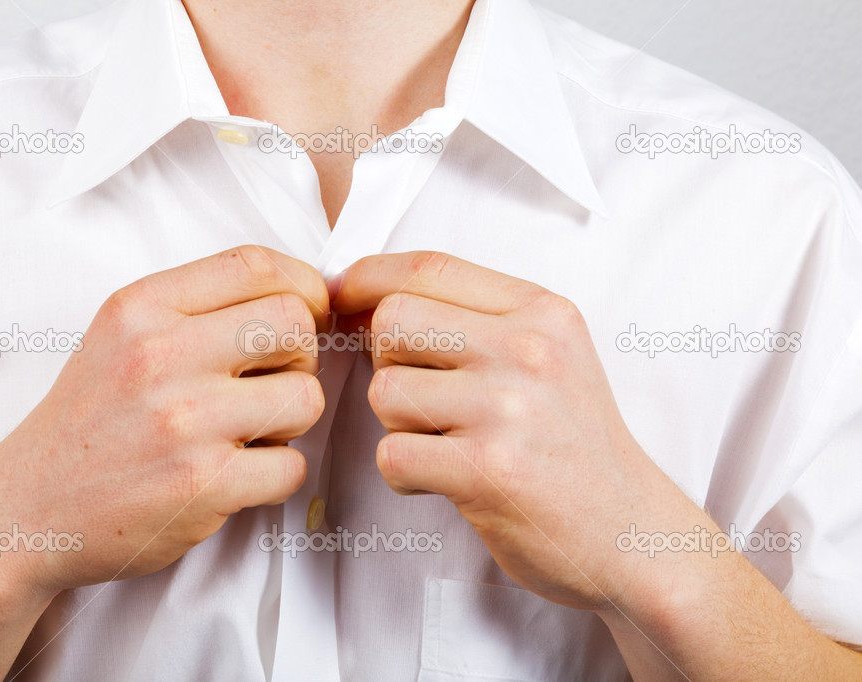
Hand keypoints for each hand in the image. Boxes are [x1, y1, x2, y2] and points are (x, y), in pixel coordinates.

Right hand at [0, 246, 328, 593]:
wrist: (26, 510)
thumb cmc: (89, 421)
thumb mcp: (121, 336)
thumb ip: (197, 309)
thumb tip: (300, 297)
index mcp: (142, 307)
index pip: (256, 264)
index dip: (302, 286)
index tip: (305, 312)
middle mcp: (161, 355)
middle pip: (294, 323)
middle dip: (300, 355)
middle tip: (269, 382)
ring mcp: (184, 422)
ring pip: (305, 397)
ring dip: (291, 421)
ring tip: (249, 432)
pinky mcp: (202, 485)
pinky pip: (292, 467)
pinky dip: (276, 475)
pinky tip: (237, 475)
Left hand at [331, 251, 708, 613]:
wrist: (632, 532)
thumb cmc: (575, 446)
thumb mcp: (550, 357)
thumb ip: (474, 320)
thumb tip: (365, 297)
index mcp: (542, 313)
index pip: (429, 267)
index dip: (369, 277)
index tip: (342, 296)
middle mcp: (528, 350)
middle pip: (393, 321)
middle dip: (388, 360)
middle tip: (424, 395)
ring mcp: (508, 409)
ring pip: (386, 391)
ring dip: (398, 424)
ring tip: (445, 443)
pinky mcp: (487, 471)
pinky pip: (392, 455)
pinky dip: (405, 474)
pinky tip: (445, 479)